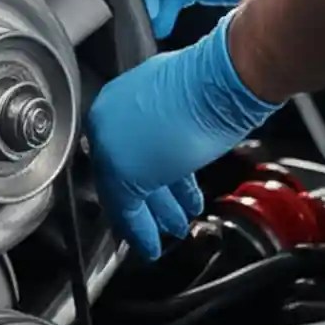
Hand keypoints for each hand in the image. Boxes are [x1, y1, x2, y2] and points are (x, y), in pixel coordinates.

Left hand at [87, 11, 280, 259]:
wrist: (217, 84)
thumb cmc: (206, 83)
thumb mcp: (175, 100)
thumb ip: (163, 120)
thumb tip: (170, 140)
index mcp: (114, 102)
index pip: (117, 149)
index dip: (140, 175)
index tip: (148, 193)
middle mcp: (107, 125)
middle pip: (122, 173)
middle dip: (150, 201)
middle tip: (163, 221)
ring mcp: (112, 148)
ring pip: (129, 192)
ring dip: (156, 215)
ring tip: (174, 227)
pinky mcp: (123, 173)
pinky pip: (128, 209)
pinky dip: (143, 229)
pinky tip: (155, 241)